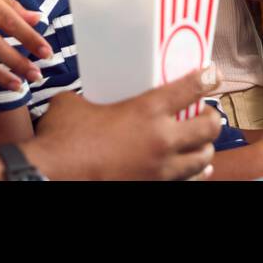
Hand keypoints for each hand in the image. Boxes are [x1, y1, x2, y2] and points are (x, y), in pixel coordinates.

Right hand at [24, 66, 222, 180]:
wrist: (50, 175)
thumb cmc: (61, 138)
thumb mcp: (77, 104)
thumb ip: (94, 98)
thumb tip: (91, 99)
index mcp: (146, 110)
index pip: (191, 88)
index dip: (208, 78)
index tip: (213, 74)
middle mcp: (161, 139)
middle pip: (209, 127)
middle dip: (212, 118)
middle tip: (206, 113)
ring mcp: (159, 169)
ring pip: (203, 159)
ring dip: (205, 149)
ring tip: (201, 143)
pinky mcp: (152, 187)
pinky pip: (186, 182)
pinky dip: (194, 175)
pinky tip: (196, 171)